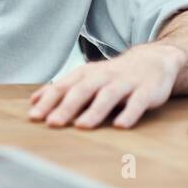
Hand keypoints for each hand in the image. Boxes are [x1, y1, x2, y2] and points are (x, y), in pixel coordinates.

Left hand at [27, 43, 183, 128]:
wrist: (153, 60)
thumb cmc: (114, 75)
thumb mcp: (87, 77)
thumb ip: (63, 88)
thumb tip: (34, 100)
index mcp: (87, 74)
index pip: (63, 86)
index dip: (48, 101)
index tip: (34, 116)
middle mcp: (104, 76)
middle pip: (82, 90)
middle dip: (66, 107)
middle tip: (52, 123)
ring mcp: (125, 83)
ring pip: (108, 96)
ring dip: (94, 111)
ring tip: (82, 127)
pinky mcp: (146, 91)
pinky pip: (137, 103)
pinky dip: (129, 114)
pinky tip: (121, 126)